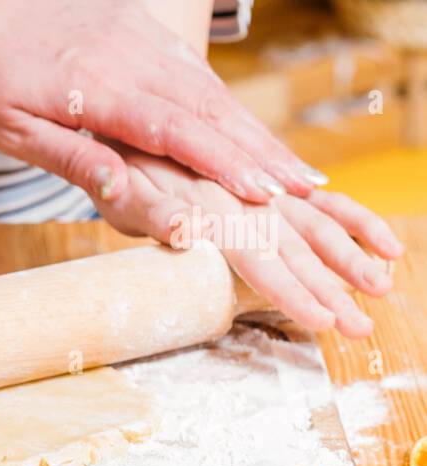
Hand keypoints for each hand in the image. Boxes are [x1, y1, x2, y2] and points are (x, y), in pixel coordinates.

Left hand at [0, 0, 321, 202]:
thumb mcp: (12, 131)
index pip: (174, 131)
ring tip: (292, 172)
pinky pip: (193, 71)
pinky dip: (226, 105)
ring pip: (209, 89)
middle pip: (209, 110)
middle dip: (259, 153)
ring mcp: (140, 39)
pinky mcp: (141, 30)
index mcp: (96, 88)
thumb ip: (72, 158)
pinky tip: (247, 133)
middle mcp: (130, 58)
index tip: (264, 195)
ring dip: (253, 131)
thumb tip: (123, 192)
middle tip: (305, 193)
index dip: (223, 164)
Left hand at [92, 148, 403, 337]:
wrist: (127, 106)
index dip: (287, 287)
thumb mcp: (116, 189)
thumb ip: (153, 212)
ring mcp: (258, 180)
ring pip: (313, 218)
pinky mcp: (265, 175)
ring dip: (350, 254)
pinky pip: (316, 196)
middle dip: (330, 286)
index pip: (253, 252)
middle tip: (360, 327)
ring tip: (384, 287)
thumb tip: (187, 231)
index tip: (319, 319)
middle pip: (292, 240)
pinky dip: (350, 216)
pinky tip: (383, 241)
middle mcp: (241, 189)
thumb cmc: (112, 160)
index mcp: (204, 198)